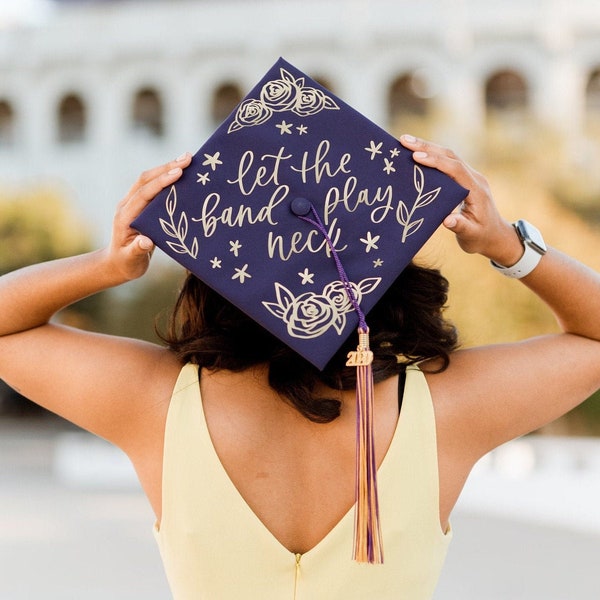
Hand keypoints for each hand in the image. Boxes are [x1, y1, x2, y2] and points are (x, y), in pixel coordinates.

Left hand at [107, 152, 192, 280]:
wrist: (117, 264)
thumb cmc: (126, 264)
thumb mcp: (131, 260)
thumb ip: (137, 250)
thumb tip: (146, 241)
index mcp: (126, 217)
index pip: (144, 194)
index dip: (161, 182)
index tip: (179, 172)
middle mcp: (127, 205)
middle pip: (146, 180)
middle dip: (166, 167)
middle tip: (188, 158)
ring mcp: (133, 203)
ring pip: (149, 180)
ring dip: (167, 168)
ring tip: (187, 159)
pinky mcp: (140, 205)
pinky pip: (153, 186)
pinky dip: (166, 177)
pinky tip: (181, 172)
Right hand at [400, 135, 522, 265]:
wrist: (495, 236)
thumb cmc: (481, 237)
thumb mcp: (471, 236)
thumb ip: (461, 227)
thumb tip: (447, 220)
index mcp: (476, 190)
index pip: (455, 169)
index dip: (436, 161)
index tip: (416, 156)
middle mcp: (474, 178)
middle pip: (450, 156)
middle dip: (427, 147)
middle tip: (404, 140)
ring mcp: (469, 177)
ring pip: (448, 156)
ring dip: (427, 147)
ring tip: (405, 142)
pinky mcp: (464, 179)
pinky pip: (447, 163)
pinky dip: (431, 156)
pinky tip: (416, 154)